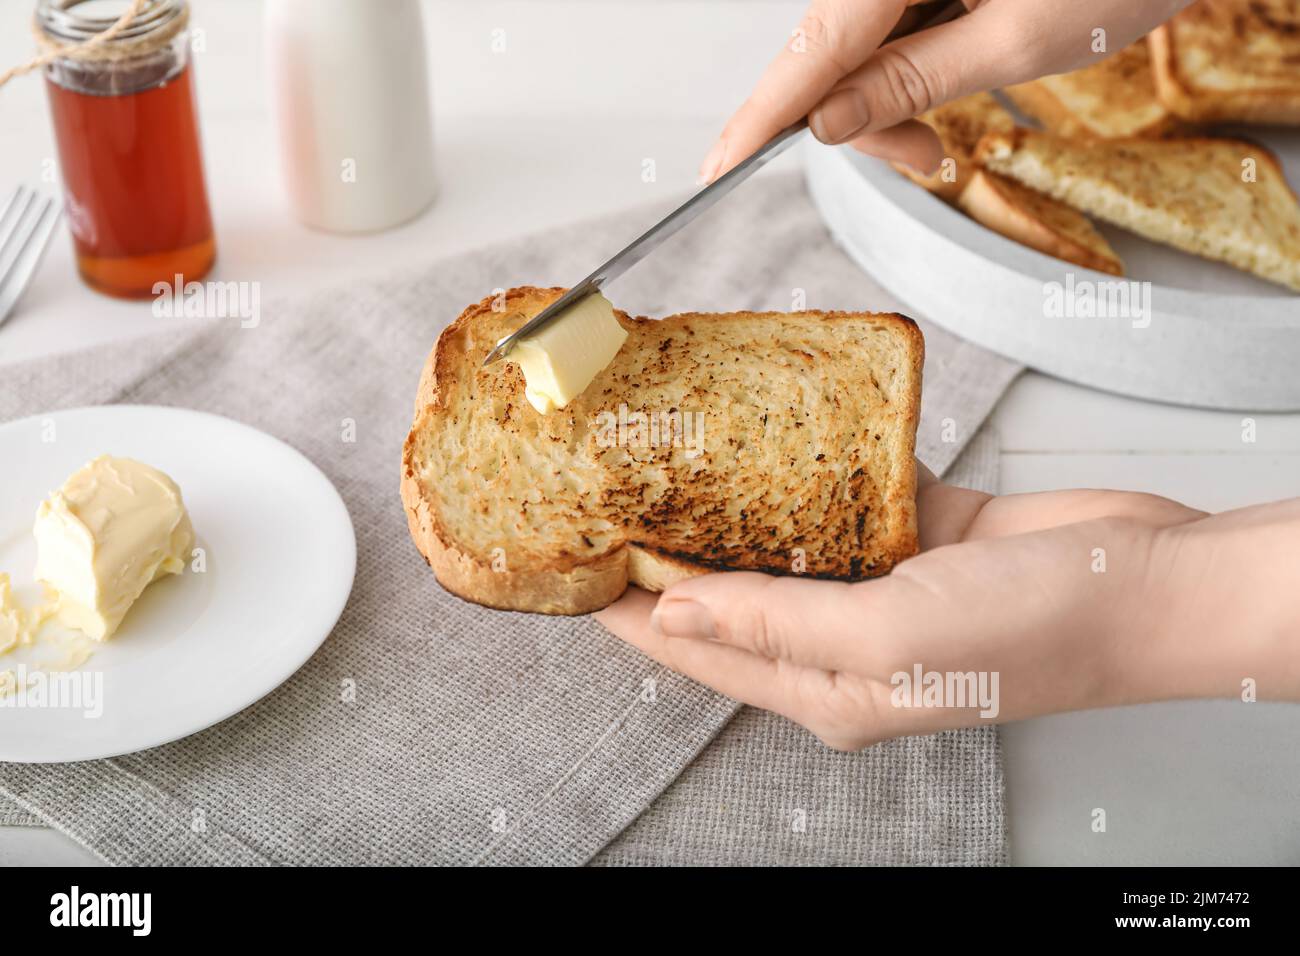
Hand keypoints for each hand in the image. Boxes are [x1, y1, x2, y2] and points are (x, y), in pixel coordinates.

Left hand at [595, 465, 1216, 749]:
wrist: (1149, 581)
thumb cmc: (1033, 630)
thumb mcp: (887, 637)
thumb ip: (773, 623)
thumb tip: (669, 607)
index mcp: (827, 690)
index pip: (698, 649)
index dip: (628, 610)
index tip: (571, 567)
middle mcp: (842, 643)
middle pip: (730, 593)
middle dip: (670, 549)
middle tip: (612, 491)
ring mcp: (879, 585)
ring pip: (782, 540)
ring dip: (732, 502)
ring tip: (670, 452)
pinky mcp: (917, 532)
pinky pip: (844, 496)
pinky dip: (808, 466)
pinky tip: (770, 431)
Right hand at [698, 0, 1194, 181]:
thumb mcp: (1019, 38)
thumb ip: (912, 80)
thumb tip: (825, 123)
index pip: (812, 47)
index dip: (762, 115)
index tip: (717, 168)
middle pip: (832, 46)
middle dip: (861, 118)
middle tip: (923, 164)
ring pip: (860, 41)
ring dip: (887, 99)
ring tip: (940, 144)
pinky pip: (893, 20)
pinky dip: (908, 65)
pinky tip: (940, 88)